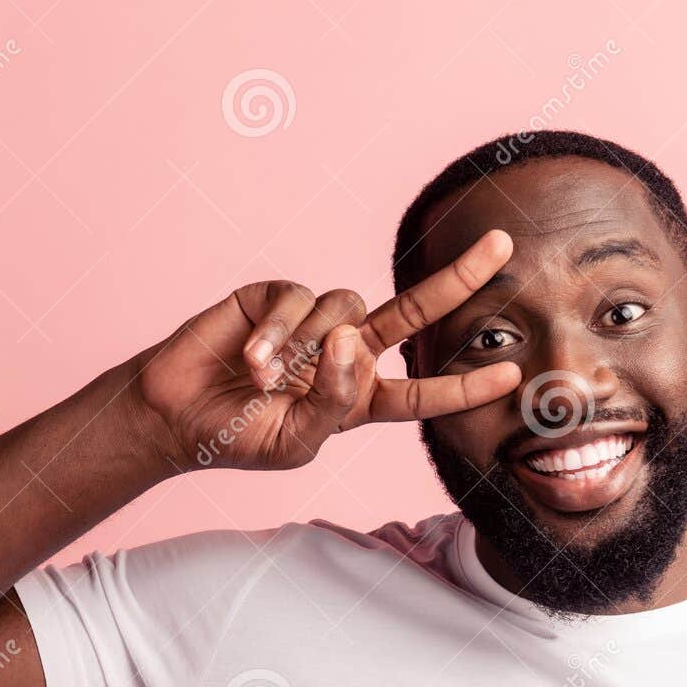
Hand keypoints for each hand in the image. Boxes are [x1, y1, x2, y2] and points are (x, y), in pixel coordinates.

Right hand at [132, 230, 521, 470]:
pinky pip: (298, 300)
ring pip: (348, 307)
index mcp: (358, 398)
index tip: (511, 374)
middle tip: (501, 246)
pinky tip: (249, 360)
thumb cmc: (239, 437)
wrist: (175, 416)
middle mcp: (344, 354)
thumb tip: (356, 341)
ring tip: (264, 379)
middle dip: (458, 279)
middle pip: (413, 313)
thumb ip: (337, 400)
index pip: (421, 392)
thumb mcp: (298, 441)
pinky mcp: (275, 297)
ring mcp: (312, 324)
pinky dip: (277, 333)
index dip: (463, 386)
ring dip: (311, 346)